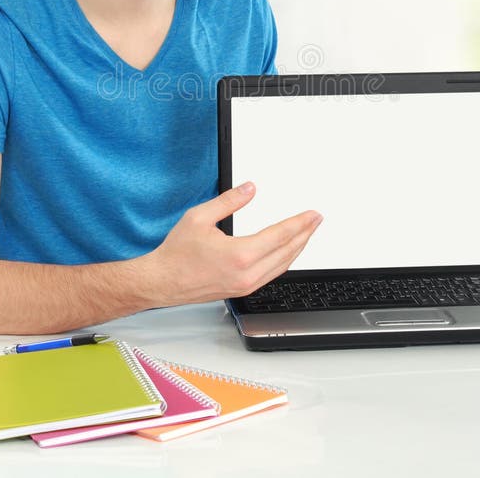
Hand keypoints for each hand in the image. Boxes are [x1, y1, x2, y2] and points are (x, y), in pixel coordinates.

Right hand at [148, 182, 321, 305]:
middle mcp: (247, 274)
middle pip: (288, 251)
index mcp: (240, 254)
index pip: (280, 235)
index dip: (300, 223)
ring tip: (307, 233)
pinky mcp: (242, 290)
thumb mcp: (200, 217)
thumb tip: (250, 189)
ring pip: (283, 265)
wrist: (163, 281)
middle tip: (316, 220)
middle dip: (305, 234)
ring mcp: (246, 285)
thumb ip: (229, 201)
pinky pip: (272, 274)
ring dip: (298, 247)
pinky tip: (287, 251)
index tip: (312, 214)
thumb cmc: (177, 253)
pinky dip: (285, 260)